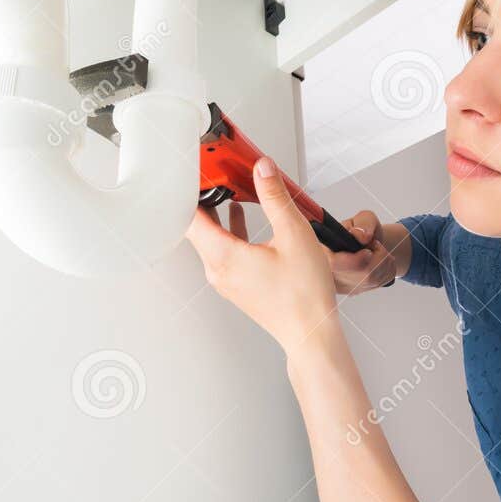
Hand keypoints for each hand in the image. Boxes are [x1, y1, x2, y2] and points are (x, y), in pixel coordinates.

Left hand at [184, 156, 341, 355]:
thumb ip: (274, 197)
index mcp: (223, 256)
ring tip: (228, 189)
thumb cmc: (304, 295)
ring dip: (216, 213)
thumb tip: (263, 169)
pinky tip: (240, 215)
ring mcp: (225, 279)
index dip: (191, 190)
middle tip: (214, 174)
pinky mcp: (235, 283)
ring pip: (209, 238)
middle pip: (196, 226)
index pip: (189, 216)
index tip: (199, 172)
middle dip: (204, 197)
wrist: (310, 332)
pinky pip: (221, 250)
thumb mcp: (294, 234)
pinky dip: (227, 230)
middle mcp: (217, 269)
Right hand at [329, 211, 404, 295]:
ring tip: (378, 251)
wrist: (367, 245)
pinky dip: (387, 270)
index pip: (336, 265)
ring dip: (384, 262)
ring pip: (373, 279)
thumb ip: (363, 223)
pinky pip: (380, 282)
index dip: (358, 259)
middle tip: (375, 245)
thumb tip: (362, 237)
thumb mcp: (363, 218)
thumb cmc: (361, 230)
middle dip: (377, 256)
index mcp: (324, 252)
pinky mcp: (355, 292)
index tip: (368, 251)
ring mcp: (342, 286)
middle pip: (362, 274)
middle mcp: (330, 273)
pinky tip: (380, 262)